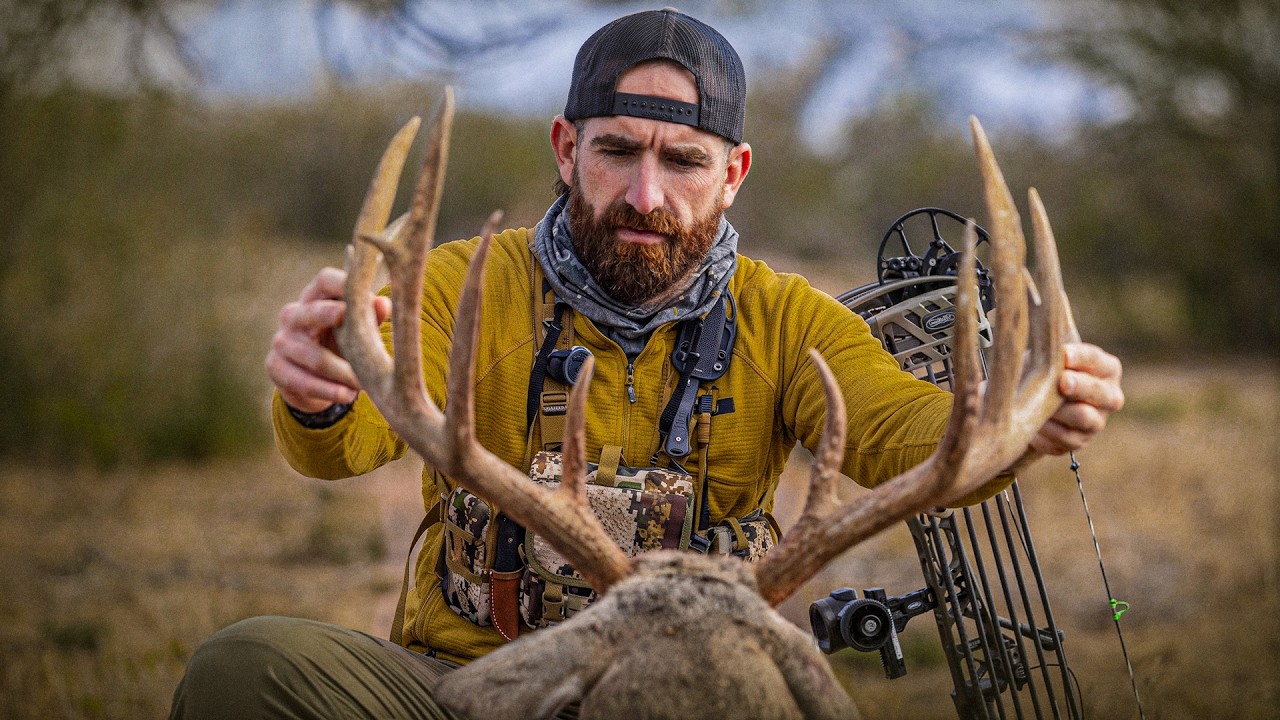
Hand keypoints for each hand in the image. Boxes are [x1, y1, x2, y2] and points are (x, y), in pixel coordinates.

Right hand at [264, 267, 391, 412]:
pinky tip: (347, 395)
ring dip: (343, 373)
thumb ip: (370, 317)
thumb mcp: (356, 331)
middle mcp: (293, 315)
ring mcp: (281, 341)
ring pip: (314, 356)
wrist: (313, 380)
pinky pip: (303, 381)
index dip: (345, 286)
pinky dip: (329, 391)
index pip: (325, 280)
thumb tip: (384, 303)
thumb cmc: (341, 344)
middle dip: (331, 320)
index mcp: (315, 297)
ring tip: (364, 384)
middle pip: (309, 312)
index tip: (369, 299)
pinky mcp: (275, 367)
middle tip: (356, 333)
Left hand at [1030, 342, 1124, 454]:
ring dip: (1058, 410)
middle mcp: (1110, 396)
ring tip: (1037, 405)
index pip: (1097, 360)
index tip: (1064, 354)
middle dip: (1080, 386)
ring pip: (1083, 417)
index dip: (1081, 357)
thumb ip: (1050, 346)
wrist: (1037, 402)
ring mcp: (1097, 421)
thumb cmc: (1046, 370)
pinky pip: (1065, 438)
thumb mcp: (1048, 355)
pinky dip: (1047, 431)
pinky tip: (1033, 424)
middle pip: (1099, 392)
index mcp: (1107, 369)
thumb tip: (1041, 335)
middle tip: (1063, 382)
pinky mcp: (1080, 442)